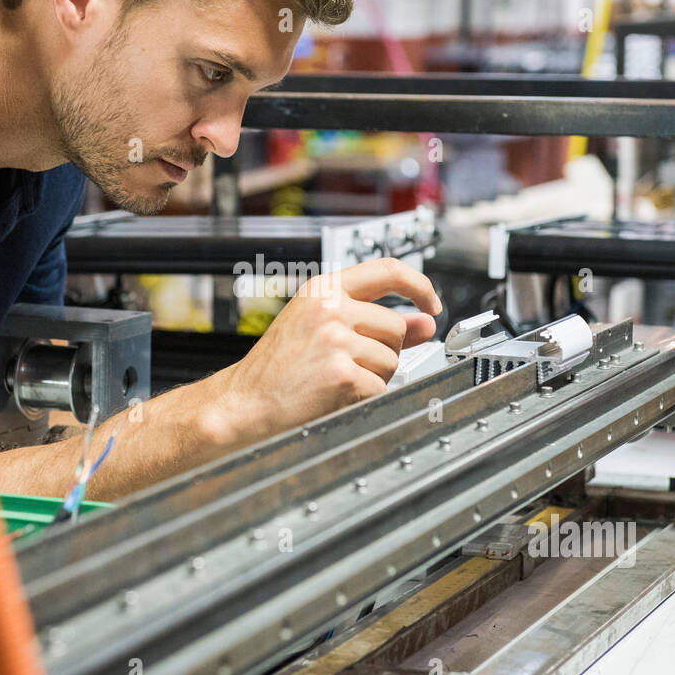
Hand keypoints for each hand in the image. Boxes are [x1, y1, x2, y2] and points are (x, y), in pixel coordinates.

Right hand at [213, 257, 440, 443]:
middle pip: (396, 327)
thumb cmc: (275, 369)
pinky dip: (363, 400)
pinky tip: (333, 397)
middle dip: (384, 352)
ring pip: (391, 361)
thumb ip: (374, 322)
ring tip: (334, 381)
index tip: (432, 303)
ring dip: (373, 378)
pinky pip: (379, 388)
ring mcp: (335, 340)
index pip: (388, 270)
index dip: (419, 286)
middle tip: (349, 367)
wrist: (242, 404)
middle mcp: (330, 308)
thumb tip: (425, 322)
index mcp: (323, 290)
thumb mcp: (320, 330)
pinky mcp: (342, 374)